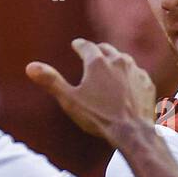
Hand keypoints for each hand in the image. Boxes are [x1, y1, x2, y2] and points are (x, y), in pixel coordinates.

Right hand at [27, 39, 155, 142]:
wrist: (132, 131)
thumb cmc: (99, 116)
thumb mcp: (70, 100)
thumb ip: (51, 81)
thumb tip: (30, 66)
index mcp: (97, 62)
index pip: (86, 46)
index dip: (79, 45)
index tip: (76, 45)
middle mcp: (118, 61)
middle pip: (106, 49)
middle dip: (98, 50)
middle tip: (93, 53)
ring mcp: (136, 71)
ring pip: (124, 59)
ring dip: (116, 61)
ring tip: (110, 67)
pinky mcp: (147, 83)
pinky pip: (137, 73)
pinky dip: (130, 75)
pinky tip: (128, 83)